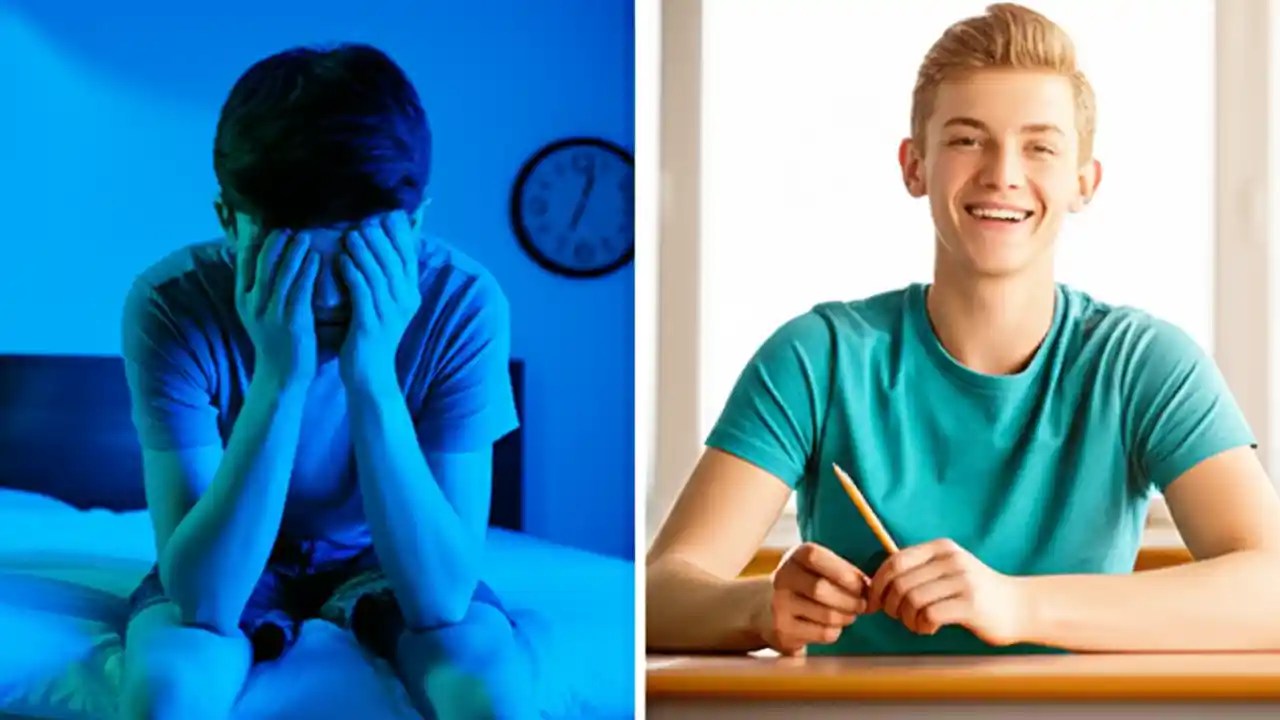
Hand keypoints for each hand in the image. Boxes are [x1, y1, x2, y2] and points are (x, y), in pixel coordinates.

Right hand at [235, 229, 320, 388]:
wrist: (281, 378)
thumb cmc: (277, 343)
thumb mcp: (261, 315)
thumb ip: (264, 290)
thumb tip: (272, 263)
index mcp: (243, 300)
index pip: (244, 262)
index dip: (253, 240)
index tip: (264, 222)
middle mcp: (253, 304)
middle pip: (262, 263)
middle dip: (275, 242)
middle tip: (288, 225)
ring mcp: (271, 313)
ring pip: (282, 273)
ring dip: (294, 251)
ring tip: (305, 235)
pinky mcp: (292, 321)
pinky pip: (300, 289)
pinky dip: (308, 270)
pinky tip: (316, 258)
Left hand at [336, 211, 421, 385]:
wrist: (370, 375)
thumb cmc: (372, 337)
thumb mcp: (385, 306)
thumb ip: (384, 280)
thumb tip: (376, 248)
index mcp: (410, 295)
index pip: (408, 257)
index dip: (398, 234)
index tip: (385, 215)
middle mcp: (404, 302)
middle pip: (394, 261)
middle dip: (379, 238)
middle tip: (363, 221)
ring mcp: (390, 313)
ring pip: (379, 273)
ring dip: (364, 251)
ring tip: (349, 235)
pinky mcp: (371, 324)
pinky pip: (363, 292)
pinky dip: (353, 273)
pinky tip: (341, 261)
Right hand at [759, 542, 869, 654]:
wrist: (768, 609)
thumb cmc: (807, 585)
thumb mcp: (819, 569)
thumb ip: (844, 573)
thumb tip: (873, 590)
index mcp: (795, 556)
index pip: (815, 557)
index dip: (842, 571)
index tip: (861, 585)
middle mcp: (782, 578)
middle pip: (820, 589)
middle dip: (849, 600)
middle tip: (862, 605)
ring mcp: (779, 605)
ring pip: (825, 614)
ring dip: (846, 617)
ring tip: (849, 615)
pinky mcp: (783, 630)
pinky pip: (821, 633)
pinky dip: (835, 631)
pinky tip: (833, 627)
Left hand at [865, 538, 1027, 645]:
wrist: (1020, 607)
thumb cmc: (975, 592)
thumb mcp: (948, 570)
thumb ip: (918, 571)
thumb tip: (876, 586)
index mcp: (940, 548)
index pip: (895, 562)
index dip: (878, 584)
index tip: (874, 603)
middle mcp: (951, 560)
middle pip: (900, 583)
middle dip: (890, 605)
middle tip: (897, 618)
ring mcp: (963, 581)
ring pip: (912, 600)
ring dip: (907, 619)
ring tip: (917, 624)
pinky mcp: (971, 604)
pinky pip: (930, 616)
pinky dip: (922, 626)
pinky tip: (930, 629)